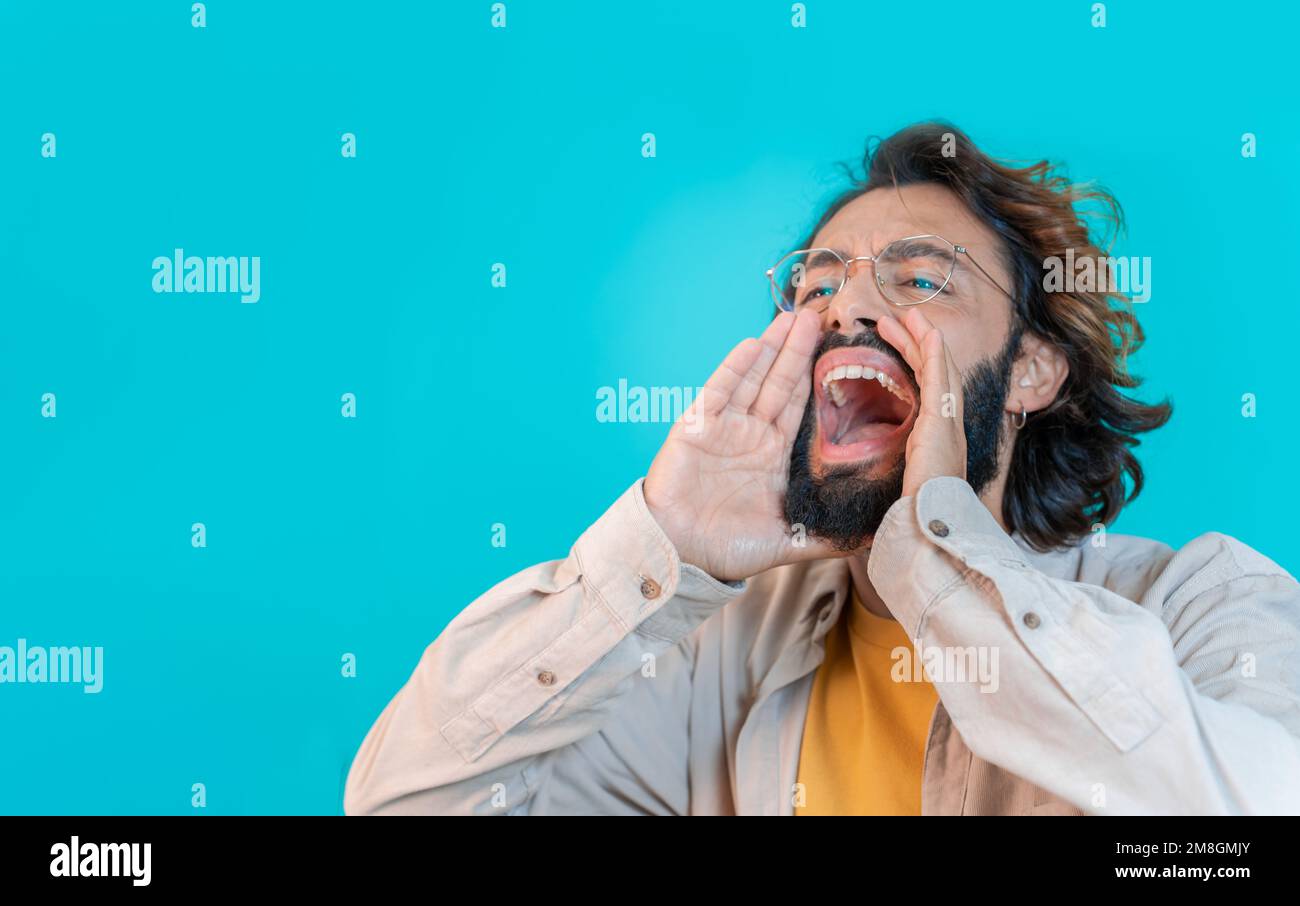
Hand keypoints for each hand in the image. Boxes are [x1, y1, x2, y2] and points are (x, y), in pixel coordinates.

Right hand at [644, 309, 845, 581]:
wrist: (679, 554)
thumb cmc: (728, 549)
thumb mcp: (788, 542)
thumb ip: (827, 538)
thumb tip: (873, 541)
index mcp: (775, 456)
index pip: (801, 407)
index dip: (816, 377)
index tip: (838, 349)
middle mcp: (751, 435)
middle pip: (780, 383)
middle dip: (797, 349)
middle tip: (817, 314)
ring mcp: (724, 427)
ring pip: (753, 378)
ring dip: (771, 348)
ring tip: (791, 317)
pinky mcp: (696, 427)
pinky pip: (718, 391)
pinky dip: (735, 369)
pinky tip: (752, 346)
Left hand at [877, 309, 966, 498]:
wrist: (929, 526)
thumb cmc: (915, 513)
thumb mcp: (905, 481)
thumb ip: (900, 466)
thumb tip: (879, 465)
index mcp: (939, 439)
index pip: (929, 389)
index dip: (917, 361)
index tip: (900, 341)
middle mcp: (949, 427)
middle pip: (937, 372)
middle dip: (919, 343)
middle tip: (901, 318)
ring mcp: (949, 424)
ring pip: (940, 370)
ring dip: (925, 340)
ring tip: (908, 315)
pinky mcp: (941, 424)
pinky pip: (939, 382)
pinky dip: (935, 355)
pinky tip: (928, 333)